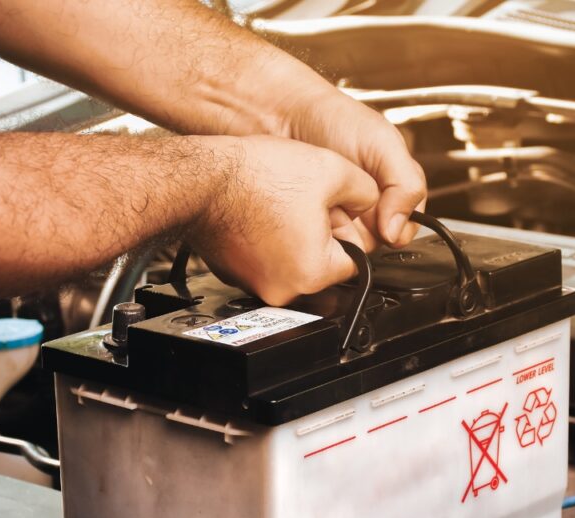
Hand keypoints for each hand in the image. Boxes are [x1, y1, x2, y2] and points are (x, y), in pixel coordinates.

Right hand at [187, 135, 379, 306]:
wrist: (200, 179)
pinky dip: (268, 241)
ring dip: (295, 237)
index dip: (351, 230)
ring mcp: (255, 285)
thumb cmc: (255, 178)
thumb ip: (367, 191)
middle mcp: (284, 290)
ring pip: (294, 262)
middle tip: (307, 204)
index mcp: (313, 272)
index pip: (356, 260)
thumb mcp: (332, 170)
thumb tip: (373, 202)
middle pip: (324, 264)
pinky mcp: (235, 274)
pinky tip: (261, 213)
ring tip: (281, 205)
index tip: (338, 212)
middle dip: (323, 234)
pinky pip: (266, 261)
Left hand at [285, 90, 426, 247]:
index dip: (397, 229)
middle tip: (350, 206)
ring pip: (351, 245)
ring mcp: (343, 215)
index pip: (408, 226)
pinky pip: (322, 243)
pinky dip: (317, 231)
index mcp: (395, 187)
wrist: (284, 115)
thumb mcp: (383, 144)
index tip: (381, 221)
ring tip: (328, 205)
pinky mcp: (315, 223)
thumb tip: (398, 231)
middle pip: (379, 241)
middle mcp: (371, 204)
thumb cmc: (334, 120)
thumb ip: (405, 184)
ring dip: (340, 230)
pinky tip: (310, 210)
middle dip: (364, 230)